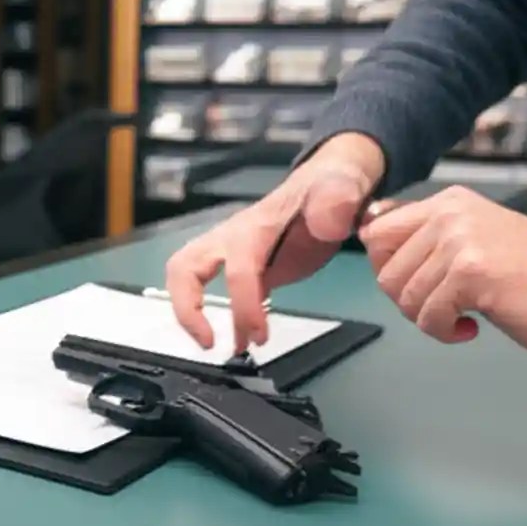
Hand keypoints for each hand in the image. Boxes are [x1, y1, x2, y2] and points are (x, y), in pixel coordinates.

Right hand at [165, 133, 384, 350]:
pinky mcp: (246, 268)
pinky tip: (242, 343)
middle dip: (187, 309)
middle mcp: (232, 239)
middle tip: (209, 342)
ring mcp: (233, 253)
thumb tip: (329, 223)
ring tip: (219, 346)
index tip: (261, 336)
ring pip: (187, 280)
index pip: (238, 270)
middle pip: (183, 269)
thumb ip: (338, 200)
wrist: (333, 179)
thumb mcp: (343, 185)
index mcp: (256, 226)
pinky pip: (214, 292)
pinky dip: (218, 319)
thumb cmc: (333, 185)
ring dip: (192, 315)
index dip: (244, 305)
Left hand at [360, 186, 526, 370]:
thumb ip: (433, 240)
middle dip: (407, 300)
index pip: (376, 233)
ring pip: (403, 296)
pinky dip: (444, 333)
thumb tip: (372, 240)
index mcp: (453, 202)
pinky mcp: (472, 271)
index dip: (388, 270)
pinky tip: (473, 327)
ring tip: (464, 316)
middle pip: (383, 269)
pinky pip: (426, 316)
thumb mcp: (480, 244)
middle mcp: (454, 213)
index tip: (417, 286)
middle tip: (444, 307)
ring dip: (429, 319)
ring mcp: (462, 239)